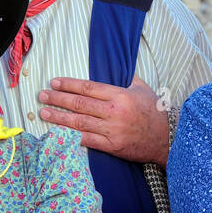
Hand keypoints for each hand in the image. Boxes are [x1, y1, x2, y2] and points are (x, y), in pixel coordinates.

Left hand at [38, 74, 170, 162]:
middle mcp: (114, 112)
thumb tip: (117, 66)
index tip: (55, 82)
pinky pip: (86, 140)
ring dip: (58, 117)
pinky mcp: (112, 146)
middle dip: (58, 99)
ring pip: (79, 122)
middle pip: (79, 103)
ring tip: (43, 112)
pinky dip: (70, 136)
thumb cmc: (156, 113)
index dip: (69, 84)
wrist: (169, 139)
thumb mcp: (143, 90)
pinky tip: (57, 132)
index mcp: (120, 95)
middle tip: (42, 95)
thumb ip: (127, 78)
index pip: (88, 87)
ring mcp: (112, 130)